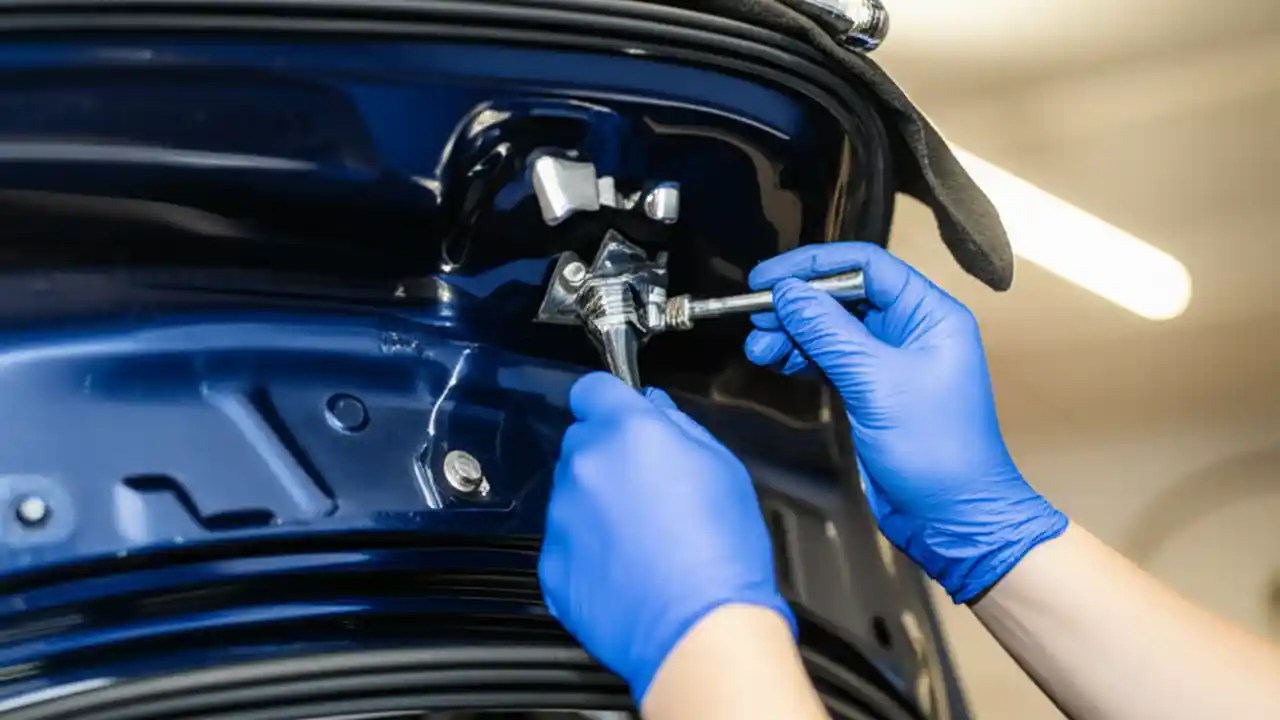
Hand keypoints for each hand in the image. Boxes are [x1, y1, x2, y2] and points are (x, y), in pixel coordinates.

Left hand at [539, 372, 794, 700]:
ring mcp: (561, 517)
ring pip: (572, 493)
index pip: (591, 389)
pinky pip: (564, 543)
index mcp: (627, 431)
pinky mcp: (551, 565)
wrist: (702, 630)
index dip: (610, 402)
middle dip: (609, 457)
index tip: (624, 419)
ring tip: (644, 539)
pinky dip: (587, 551)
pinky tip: (626, 570)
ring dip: (597, 505)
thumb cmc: (723, 552)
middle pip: (582, 442)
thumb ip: (679, 426)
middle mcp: (584, 466)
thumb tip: (654, 407)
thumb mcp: (722, 467)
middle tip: (650, 490)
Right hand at [744, 242, 1067, 601]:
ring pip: (830, 328)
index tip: (767, 277)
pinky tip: (775, 359)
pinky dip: (800, 357)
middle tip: (756, 316)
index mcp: (929, 315)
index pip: (866, 266)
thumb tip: (788, 293)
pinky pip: (829, 358)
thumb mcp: (877, 383)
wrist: (952, 519)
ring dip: (792, 333)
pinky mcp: (871, 390)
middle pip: (843, 295)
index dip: (813, 266)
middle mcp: (911, 330)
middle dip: (796, 303)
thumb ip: (829, 333)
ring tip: (759, 347)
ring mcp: (890, 360)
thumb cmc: (938, 453)